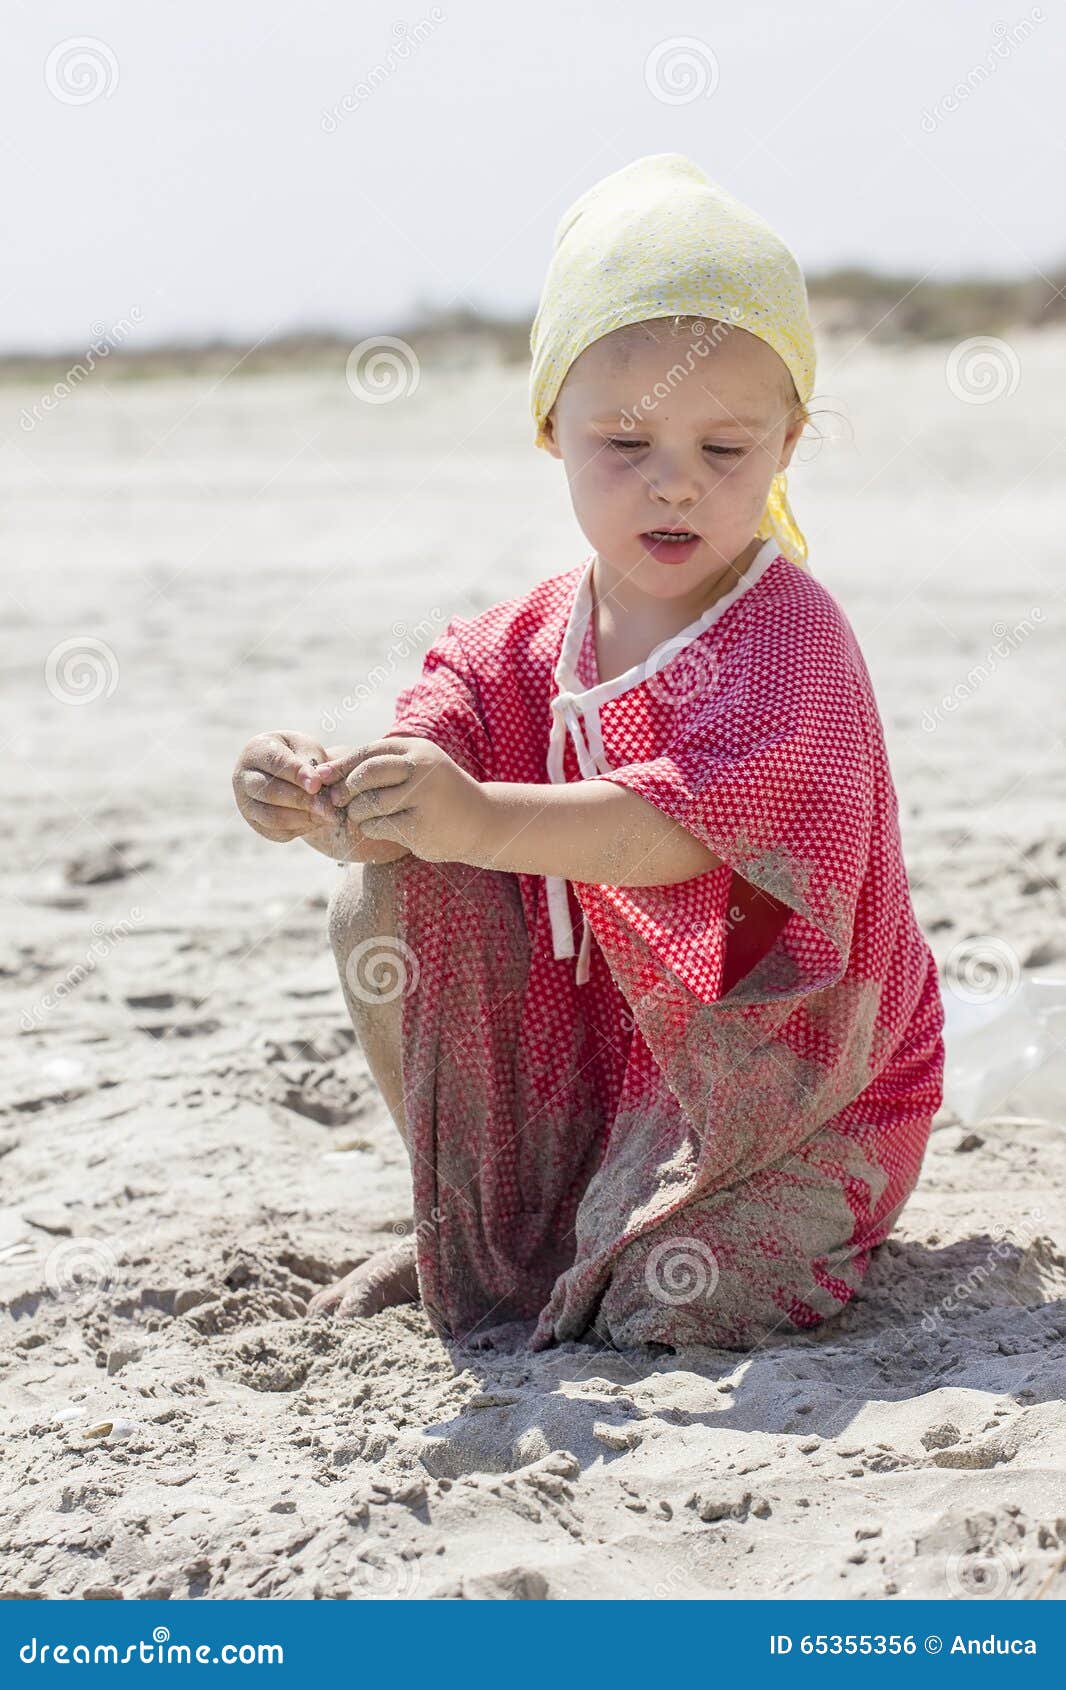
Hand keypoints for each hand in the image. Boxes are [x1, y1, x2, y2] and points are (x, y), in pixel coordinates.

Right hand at [232, 730, 334, 842]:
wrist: (294, 773)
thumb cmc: (302, 755)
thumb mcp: (308, 749)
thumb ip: (312, 763)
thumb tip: (316, 783)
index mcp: (256, 751)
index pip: (275, 763)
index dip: (297, 774)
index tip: (317, 784)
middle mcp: (243, 777)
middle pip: (269, 792)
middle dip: (301, 800)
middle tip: (327, 806)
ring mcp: (245, 803)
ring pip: (272, 817)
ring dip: (303, 818)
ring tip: (326, 814)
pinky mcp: (255, 823)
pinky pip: (277, 832)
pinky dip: (300, 828)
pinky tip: (317, 820)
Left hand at [315, 736, 484, 862]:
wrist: (482, 821)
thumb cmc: (438, 794)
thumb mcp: (416, 768)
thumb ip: (380, 766)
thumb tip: (325, 773)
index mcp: (417, 749)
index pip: (368, 753)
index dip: (340, 766)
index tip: (320, 777)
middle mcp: (422, 768)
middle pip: (365, 775)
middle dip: (344, 790)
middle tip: (336, 801)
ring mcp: (424, 797)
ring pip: (369, 803)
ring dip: (356, 812)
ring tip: (361, 816)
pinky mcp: (422, 825)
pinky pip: (379, 826)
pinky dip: (370, 828)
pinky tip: (380, 828)